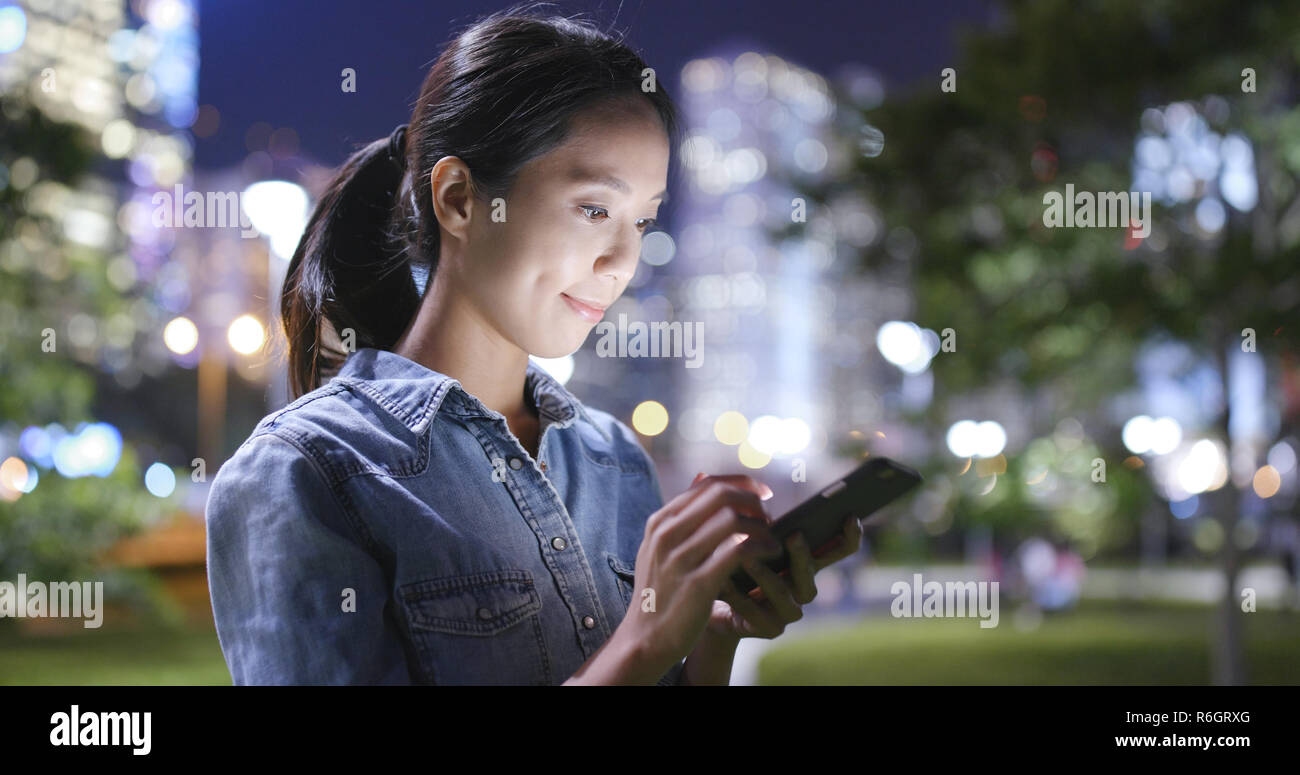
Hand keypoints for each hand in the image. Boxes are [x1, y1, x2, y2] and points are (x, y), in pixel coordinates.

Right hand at [616, 472, 781, 677]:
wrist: (644, 640)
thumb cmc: (658, 594)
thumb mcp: (656, 550)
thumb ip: (679, 519)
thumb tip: (704, 480)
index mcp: (660, 523)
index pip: (707, 485)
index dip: (741, 485)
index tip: (761, 494)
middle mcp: (667, 535)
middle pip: (721, 495)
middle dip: (753, 501)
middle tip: (769, 516)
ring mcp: (681, 558)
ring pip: (733, 520)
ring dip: (761, 526)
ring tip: (771, 539)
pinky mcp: (699, 583)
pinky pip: (739, 550)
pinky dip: (760, 546)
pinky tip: (769, 554)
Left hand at [707, 513, 863, 639]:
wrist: (708, 605)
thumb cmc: (728, 563)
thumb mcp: (734, 534)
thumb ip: (729, 508)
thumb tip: (704, 472)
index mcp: (803, 559)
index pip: (837, 548)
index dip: (849, 535)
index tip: (850, 515)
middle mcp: (801, 585)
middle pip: (813, 572)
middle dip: (804, 554)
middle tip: (794, 535)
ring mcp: (787, 610)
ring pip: (785, 593)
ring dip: (766, 574)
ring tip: (747, 556)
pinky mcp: (767, 628)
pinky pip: (755, 612)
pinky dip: (738, 595)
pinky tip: (723, 581)